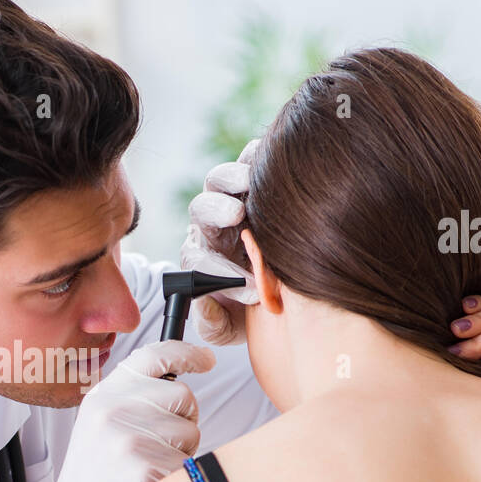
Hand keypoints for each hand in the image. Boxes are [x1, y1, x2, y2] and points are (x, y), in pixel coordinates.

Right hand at [35, 340, 215, 481]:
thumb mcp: (100, 427)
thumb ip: (133, 400)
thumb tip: (182, 385)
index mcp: (103, 396)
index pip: (153, 355)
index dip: (187, 353)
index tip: (207, 360)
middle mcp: (112, 410)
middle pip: (184, 396)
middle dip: (184, 422)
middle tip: (154, 449)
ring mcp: (126, 438)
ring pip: (192, 432)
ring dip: (181, 454)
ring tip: (147, 471)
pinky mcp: (142, 468)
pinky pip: (187, 463)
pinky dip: (177, 479)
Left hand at [180, 139, 261, 345]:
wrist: (284, 292)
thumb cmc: (253, 311)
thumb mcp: (232, 327)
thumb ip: (213, 323)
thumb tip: (203, 305)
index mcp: (204, 258)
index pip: (196, 258)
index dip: (216, 270)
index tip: (250, 287)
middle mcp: (213, 226)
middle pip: (201, 210)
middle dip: (215, 212)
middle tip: (235, 217)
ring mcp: (233, 197)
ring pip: (219, 181)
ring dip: (233, 178)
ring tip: (251, 183)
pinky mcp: (256, 175)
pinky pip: (250, 158)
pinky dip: (258, 153)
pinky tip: (273, 158)